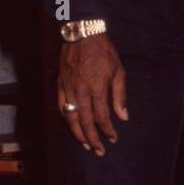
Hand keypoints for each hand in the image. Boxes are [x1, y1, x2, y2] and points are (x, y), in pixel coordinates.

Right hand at [58, 32, 126, 154]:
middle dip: (92, 139)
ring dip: (77, 133)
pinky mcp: (60, 84)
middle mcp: (81, 92)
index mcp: (97, 89)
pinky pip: (60, 107)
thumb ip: (119, 96)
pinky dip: (65, 119)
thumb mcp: (118, 72)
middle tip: (98, 151)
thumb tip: (123, 116)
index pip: (102, 117)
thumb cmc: (103, 52)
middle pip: (85, 122)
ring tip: (85, 144)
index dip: (108, 131)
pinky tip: (71, 125)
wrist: (82, 34)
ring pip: (70, 118)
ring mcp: (68, 89)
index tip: (113, 139)